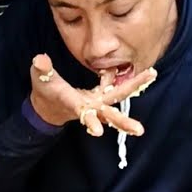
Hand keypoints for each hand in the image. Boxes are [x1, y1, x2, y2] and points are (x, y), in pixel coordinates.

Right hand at [27, 54, 155, 136]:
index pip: (82, 113)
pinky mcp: (99, 97)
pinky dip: (120, 80)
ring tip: (152, 78)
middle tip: (140, 130)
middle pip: (109, 114)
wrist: (49, 105)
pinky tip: (132, 70)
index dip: (88, 120)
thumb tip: (39, 59)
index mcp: (74, 104)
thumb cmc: (45, 91)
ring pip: (118, 100)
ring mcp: (96, 103)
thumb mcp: (40, 79)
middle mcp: (89, 106)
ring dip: (134, 89)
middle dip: (124, 122)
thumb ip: (42, 69)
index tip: (97, 132)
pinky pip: (113, 88)